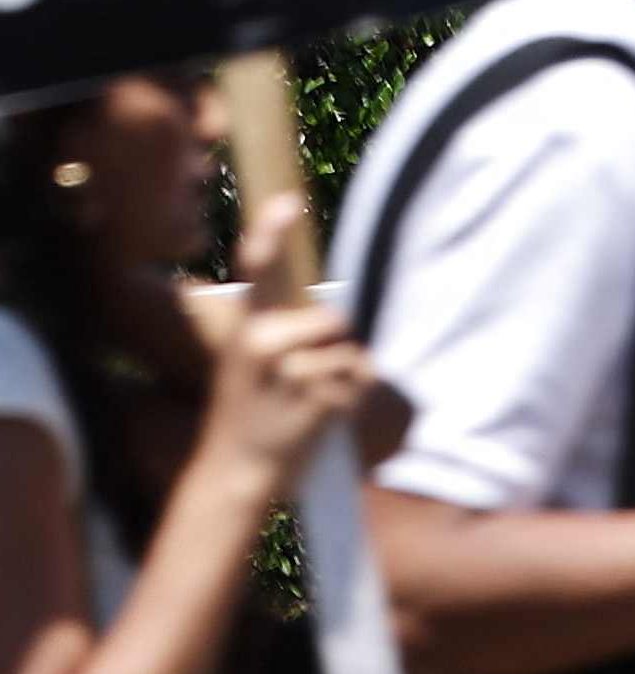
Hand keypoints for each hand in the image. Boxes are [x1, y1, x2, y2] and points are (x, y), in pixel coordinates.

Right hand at [195, 207, 371, 488]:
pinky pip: (362, 380)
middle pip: (336, 319)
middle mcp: (262, 343)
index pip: (257, 270)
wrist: (234, 473)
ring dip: (345, 375)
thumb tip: (326, 293)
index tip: (287, 201)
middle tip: (296, 381)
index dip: (271, 233)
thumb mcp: (247, 358)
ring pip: (353, 351)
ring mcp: (290, 372)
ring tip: (305, 400)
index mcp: (246, 327)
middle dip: (334, 346)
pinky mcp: (318, 399)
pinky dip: (354, 397)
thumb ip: (280, 321)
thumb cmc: (249, 407)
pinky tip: (319, 416)